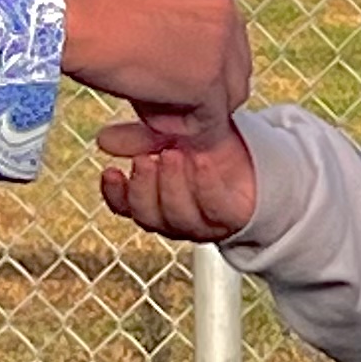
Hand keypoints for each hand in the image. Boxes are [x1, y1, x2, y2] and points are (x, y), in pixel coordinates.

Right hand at [58, 0, 248, 124]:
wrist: (73, 21)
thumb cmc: (92, 17)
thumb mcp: (147, 9)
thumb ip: (175, 29)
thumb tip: (183, 67)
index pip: (224, 38)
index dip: (198, 65)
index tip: (170, 77)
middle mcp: (224, 6)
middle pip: (233, 68)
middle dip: (201, 91)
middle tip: (158, 97)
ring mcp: (221, 43)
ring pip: (226, 96)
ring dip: (190, 109)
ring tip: (148, 103)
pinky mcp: (209, 79)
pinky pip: (210, 120)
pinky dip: (182, 127)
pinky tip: (148, 114)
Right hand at [97, 110, 258, 240]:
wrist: (258, 162)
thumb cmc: (209, 151)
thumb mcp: (172, 138)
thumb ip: (140, 139)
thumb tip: (103, 140)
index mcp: (155, 203)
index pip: (126, 207)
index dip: (115, 194)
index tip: (111, 172)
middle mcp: (175, 220)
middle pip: (150, 216)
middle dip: (144, 189)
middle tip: (144, 159)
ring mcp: (204, 223)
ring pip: (180, 216)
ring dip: (172, 186)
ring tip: (171, 154)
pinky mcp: (232, 217)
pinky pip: (215, 207)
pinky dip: (205, 185)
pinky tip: (199, 161)